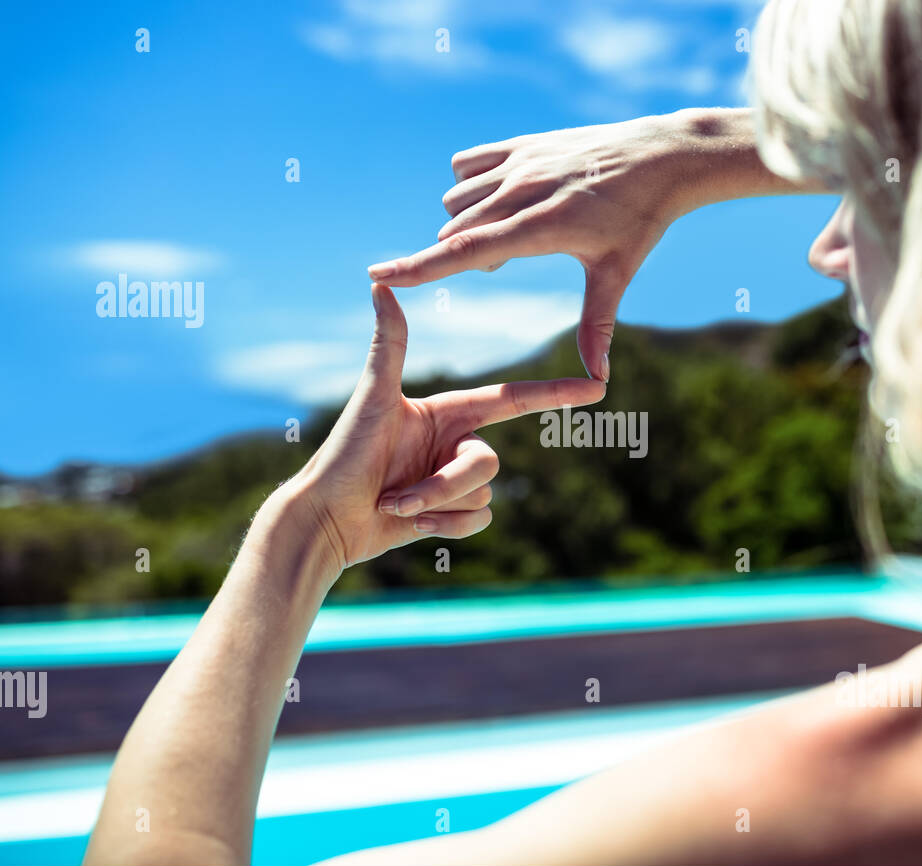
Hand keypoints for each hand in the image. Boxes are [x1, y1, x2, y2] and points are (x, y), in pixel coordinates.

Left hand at [280, 283, 605, 578]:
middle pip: (489, 463)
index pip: (512, 399)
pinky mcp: (450, 514)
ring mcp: (454, 480)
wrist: (326, 518)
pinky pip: (479, 521)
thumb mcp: (373, 397)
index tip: (595, 385)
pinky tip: (411, 526)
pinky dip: (446, 527)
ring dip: (438, 506)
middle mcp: (455, 443)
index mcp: (447, 412)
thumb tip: (380, 283)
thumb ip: (389, 343)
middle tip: (402, 496)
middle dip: (447, 484)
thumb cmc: (343, 454)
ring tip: (396, 506)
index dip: (555, 393)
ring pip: (483, 496)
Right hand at [367, 114, 696, 382]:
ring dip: (466, 222)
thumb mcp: (618, 273)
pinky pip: (467, 165)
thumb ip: (597, 325)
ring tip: (509, 231)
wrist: (661, 156)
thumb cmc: (642, 219)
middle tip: (505, 263)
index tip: (377, 276)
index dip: (418, 267)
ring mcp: (520, 163)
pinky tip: (498, 198)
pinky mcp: (521, 143)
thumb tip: (599, 381)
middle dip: (463, 255)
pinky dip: (470, 185)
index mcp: (541, 227)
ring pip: (458, 199)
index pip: (464, 251)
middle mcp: (522, 190)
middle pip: (456, 231)